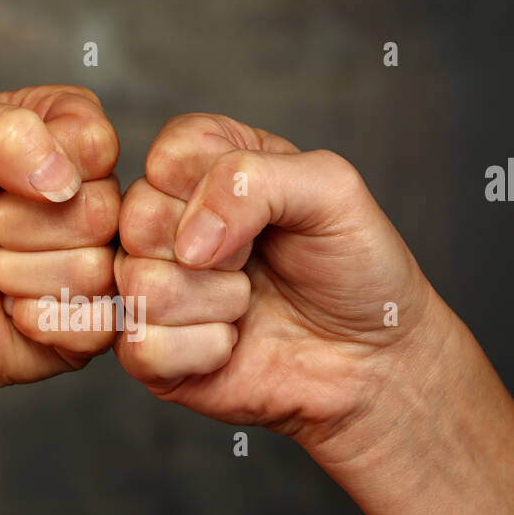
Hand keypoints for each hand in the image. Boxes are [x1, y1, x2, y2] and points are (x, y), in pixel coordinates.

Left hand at [0, 85, 120, 393]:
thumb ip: (2, 125)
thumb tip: (62, 178)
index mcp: (62, 137)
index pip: (97, 140)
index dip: (45, 162)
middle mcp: (87, 196)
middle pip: (102, 209)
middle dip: (24, 224)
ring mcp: (94, 260)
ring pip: (95, 268)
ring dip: (23, 274)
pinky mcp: (88, 321)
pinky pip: (96, 321)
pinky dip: (37, 318)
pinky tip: (9, 308)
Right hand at [114, 112, 445, 459]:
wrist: (375, 360)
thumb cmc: (356, 270)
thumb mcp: (331, 192)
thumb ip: (255, 178)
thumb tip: (188, 242)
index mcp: (204, 167)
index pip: (168, 154)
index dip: (218, 189)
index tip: (266, 213)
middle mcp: (167, 224)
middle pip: (138, 218)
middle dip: (217, 250)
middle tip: (255, 263)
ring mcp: (152, 289)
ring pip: (141, 285)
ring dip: (217, 303)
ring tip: (248, 304)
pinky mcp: (149, 353)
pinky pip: (143, 347)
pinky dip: (205, 350)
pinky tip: (231, 346)